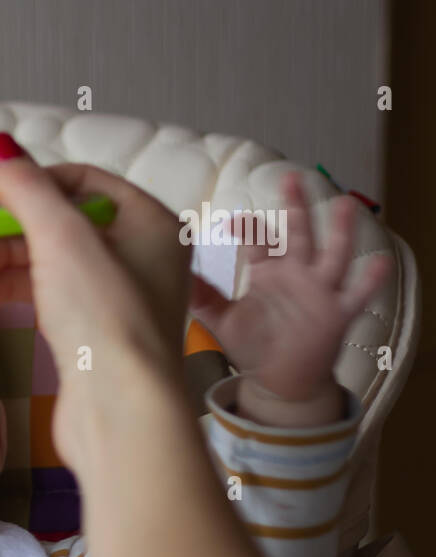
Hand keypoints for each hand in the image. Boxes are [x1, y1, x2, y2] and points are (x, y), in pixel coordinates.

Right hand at [0, 134, 192, 467]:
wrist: (122, 412)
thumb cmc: (105, 319)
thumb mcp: (60, 237)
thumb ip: (25, 187)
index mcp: (147, 221)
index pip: (75, 182)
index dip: (21, 184)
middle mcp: (138, 255)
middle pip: (52, 225)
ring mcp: (115, 298)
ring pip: (42, 264)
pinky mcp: (92, 335)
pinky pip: (43, 298)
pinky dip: (6, 296)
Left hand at [189, 172, 390, 402]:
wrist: (281, 380)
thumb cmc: (254, 346)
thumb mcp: (223, 322)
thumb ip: (203, 298)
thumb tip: (176, 277)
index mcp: (267, 274)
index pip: (258, 243)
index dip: (248, 230)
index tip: (236, 220)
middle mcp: (296, 276)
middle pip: (298, 235)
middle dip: (296, 208)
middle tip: (292, 177)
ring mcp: (319, 292)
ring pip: (332, 256)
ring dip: (339, 232)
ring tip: (344, 204)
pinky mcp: (337, 314)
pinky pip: (357, 294)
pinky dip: (369, 281)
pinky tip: (379, 262)